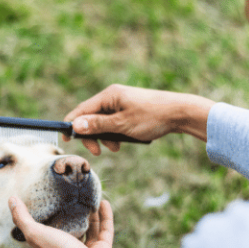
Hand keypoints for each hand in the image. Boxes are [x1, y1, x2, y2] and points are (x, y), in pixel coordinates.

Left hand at [8, 198, 117, 247]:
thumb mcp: (34, 234)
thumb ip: (22, 218)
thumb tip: (11, 199)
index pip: (43, 244)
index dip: (42, 231)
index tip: (44, 215)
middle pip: (68, 237)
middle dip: (70, 222)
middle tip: (69, 204)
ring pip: (90, 231)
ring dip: (90, 216)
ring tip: (88, 200)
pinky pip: (105, 231)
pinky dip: (105, 216)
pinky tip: (104, 202)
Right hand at [63, 84, 214, 154]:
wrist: (180, 113)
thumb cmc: (152, 117)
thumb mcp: (122, 124)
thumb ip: (98, 125)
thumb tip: (74, 126)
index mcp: (108, 95)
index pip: (81, 110)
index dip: (72, 125)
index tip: (68, 141)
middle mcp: (113, 97)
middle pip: (91, 117)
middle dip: (92, 136)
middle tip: (97, 152)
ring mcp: (122, 103)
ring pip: (103, 122)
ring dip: (105, 137)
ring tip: (116, 148)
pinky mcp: (130, 110)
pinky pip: (114, 123)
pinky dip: (115, 134)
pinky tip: (123, 143)